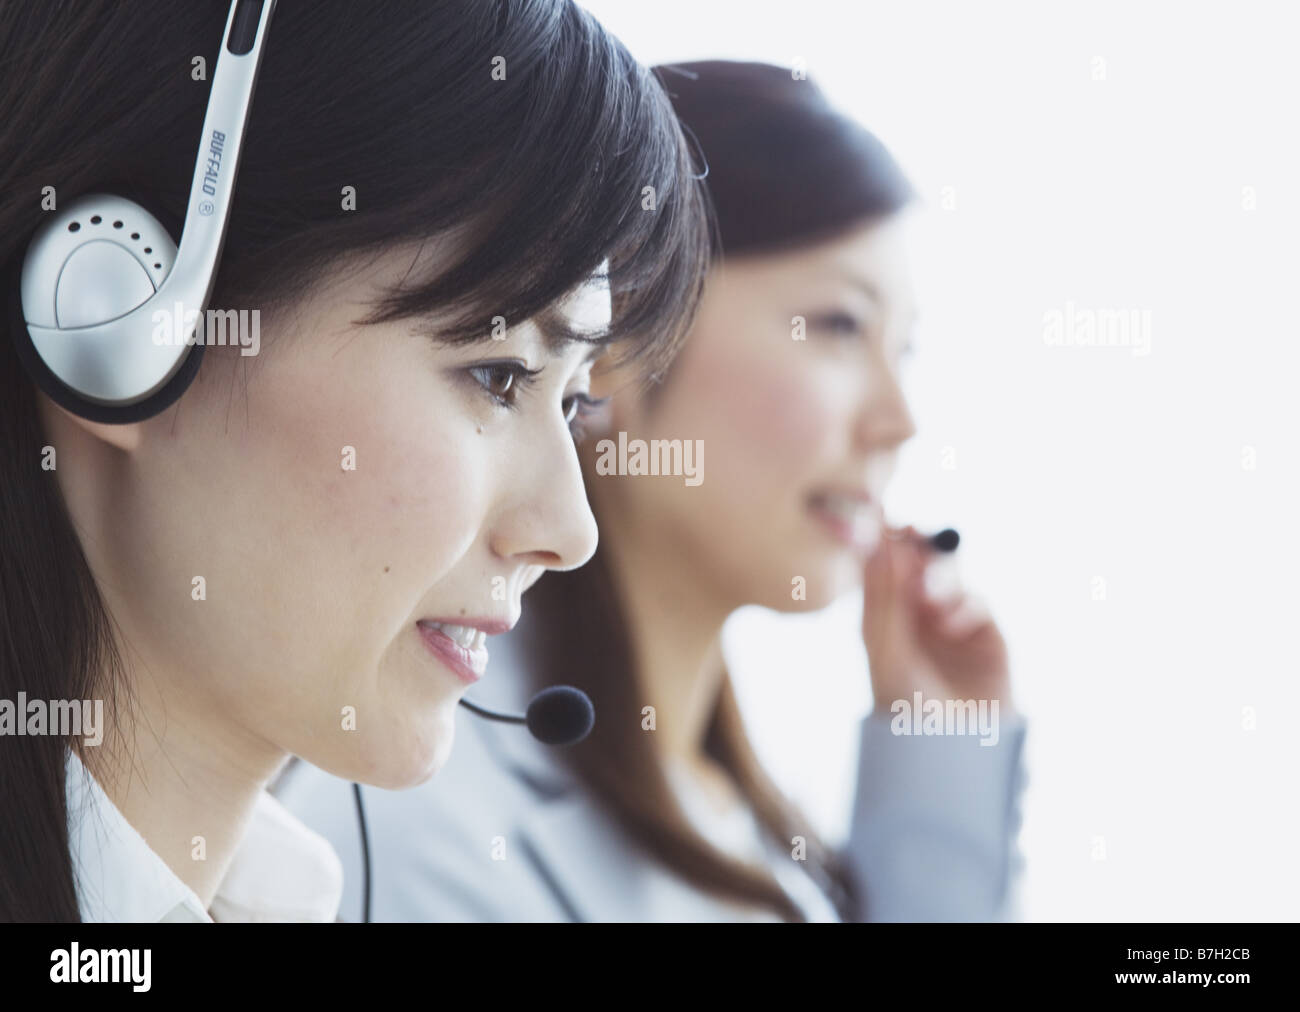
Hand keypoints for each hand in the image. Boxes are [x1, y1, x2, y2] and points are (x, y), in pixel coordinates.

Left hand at [862, 521, 1012, 717]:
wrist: (951, 748)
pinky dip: (963, 606)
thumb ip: (884, 599)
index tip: (886, 519)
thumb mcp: (884, 650)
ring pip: (950, 579)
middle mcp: (920, 617)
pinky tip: (951, 626)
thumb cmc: (905, 704)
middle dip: (917, 548)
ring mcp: (955, 625)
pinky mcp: (987, 636)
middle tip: (911, 533)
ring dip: (938, 578)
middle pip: (920, 566)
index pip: (886, 569)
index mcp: (886, 619)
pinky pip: (977, 602)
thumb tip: (882, 548)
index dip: (887, 542)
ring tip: (927, 596)